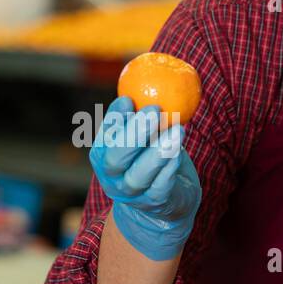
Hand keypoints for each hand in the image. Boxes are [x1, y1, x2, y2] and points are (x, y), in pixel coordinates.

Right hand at [90, 95, 201, 260]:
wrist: (159, 204)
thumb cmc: (149, 158)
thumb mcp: (141, 136)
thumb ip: (141, 115)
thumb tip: (151, 79)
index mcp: (102, 154)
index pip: (104, 135)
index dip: (114, 118)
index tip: (129, 99)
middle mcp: (111, 176)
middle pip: (116, 156)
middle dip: (134, 132)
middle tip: (154, 110)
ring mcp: (132, 194)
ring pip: (139, 174)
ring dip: (158, 150)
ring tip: (177, 128)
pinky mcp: (154, 203)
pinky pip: (161, 185)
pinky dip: (170, 166)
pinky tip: (180, 148)